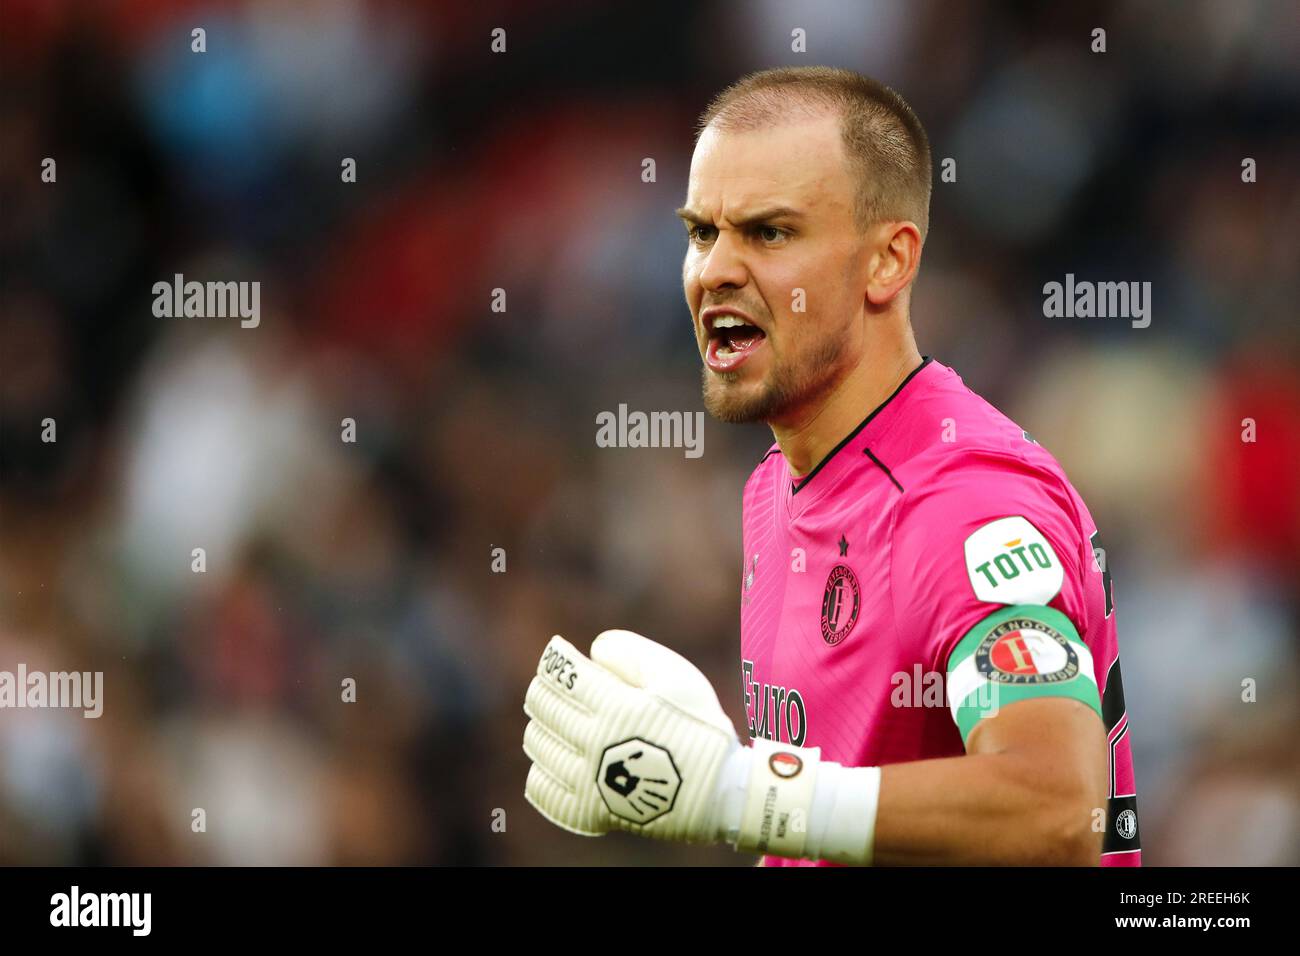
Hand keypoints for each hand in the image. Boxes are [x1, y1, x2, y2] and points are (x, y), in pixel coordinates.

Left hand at [522, 630, 741, 844]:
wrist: (718, 792)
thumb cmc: (698, 726)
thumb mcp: (676, 674)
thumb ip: (631, 650)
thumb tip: (593, 650)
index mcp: (615, 706)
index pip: (560, 673)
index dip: (555, 658)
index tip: (560, 653)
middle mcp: (593, 742)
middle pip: (542, 705)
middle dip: (544, 687)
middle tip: (557, 684)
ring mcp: (587, 780)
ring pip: (537, 742)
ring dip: (541, 723)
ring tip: (558, 718)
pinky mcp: (586, 811)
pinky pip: (541, 786)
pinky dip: (541, 768)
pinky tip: (556, 758)